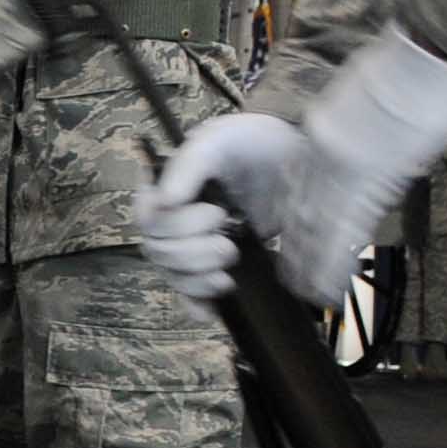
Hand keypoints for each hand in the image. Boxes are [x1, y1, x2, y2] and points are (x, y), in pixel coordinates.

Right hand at [141, 111, 314, 308]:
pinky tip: (214, 306)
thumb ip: (188, 166)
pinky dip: (198, 304)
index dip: (174, 224)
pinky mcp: (215, 266)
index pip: (146, 218)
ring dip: (198, 276)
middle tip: (229, 240)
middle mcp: (174, 219)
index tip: (215, 213)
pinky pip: (191, 295)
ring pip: (172, 275)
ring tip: (232, 261)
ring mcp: (194, 245)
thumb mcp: (221, 141)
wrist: (300, 166)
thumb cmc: (258, 145)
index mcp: (167, 187)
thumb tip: (162, 201)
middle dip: (193, 251)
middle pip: (157, 250)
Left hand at [280, 29, 446, 309]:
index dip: (290, 219)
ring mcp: (342, 165)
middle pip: (298, 211)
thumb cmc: (410, 71)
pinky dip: (334, 260)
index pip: (298, 186)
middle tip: (289, 280)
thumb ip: (356, 135)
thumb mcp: (366, 103)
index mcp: (322, 133)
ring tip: (307, 294)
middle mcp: (322, 151)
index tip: (287, 241)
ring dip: (309, 264)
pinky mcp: (369, 175)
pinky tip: (327, 282)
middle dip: (293, 249)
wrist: (426, 50)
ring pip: (314, 227)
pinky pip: (345, 229)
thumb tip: (367, 157)